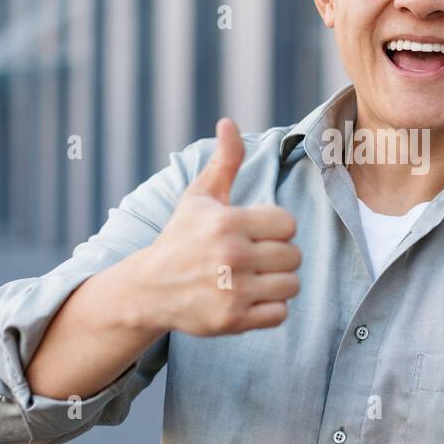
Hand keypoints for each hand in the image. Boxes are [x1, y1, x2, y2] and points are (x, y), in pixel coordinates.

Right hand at [130, 117, 301, 336]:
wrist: (149, 289)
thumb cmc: (182, 237)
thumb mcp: (199, 197)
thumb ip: (224, 162)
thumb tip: (229, 122)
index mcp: (227, 222)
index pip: (287, 224)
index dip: (275, 228)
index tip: (254, 232)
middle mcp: (231, 256)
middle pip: (294, 255)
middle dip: (278, 256)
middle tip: (253, 258)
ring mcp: (232, 291)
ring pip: (292, 285)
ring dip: (277, 282)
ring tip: (253, 278)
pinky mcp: (232, 321)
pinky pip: (280, 314)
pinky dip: (269, 309)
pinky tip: (249, 298)